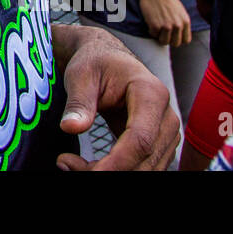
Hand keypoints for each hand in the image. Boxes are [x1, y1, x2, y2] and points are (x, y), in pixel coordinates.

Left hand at [53, 25, 179, 170]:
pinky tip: (89, 167)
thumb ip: (78, 102)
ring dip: (110, 173)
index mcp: (151, 93)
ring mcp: (166, 133)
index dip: (117, 162)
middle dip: (107, 170)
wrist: (108, 60)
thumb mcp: (81, 76)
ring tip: (71, 163)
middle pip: (144, 159)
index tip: (89, 173)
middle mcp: (166, 116)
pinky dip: (116, 171)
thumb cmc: (96, 63)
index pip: (140, 139)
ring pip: (145, 169)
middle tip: (66, 164)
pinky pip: (142, 168)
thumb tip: (70, 128)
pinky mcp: (159, 145)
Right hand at [138, 0, 191, 46]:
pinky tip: (151, 21)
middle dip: (169, 39)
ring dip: (159, 36)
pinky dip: (150, 29)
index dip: (178, 39)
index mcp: (185, 21)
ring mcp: (166, 26)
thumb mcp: (180, 10)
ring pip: (164, 42)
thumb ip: (181, 22)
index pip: (186, 40)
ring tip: (157, 26)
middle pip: (175, 43)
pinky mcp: (155, 25)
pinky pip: (153, 34)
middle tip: (163, 32)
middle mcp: (178, 25)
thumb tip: (179, 35)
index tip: (172, 35)